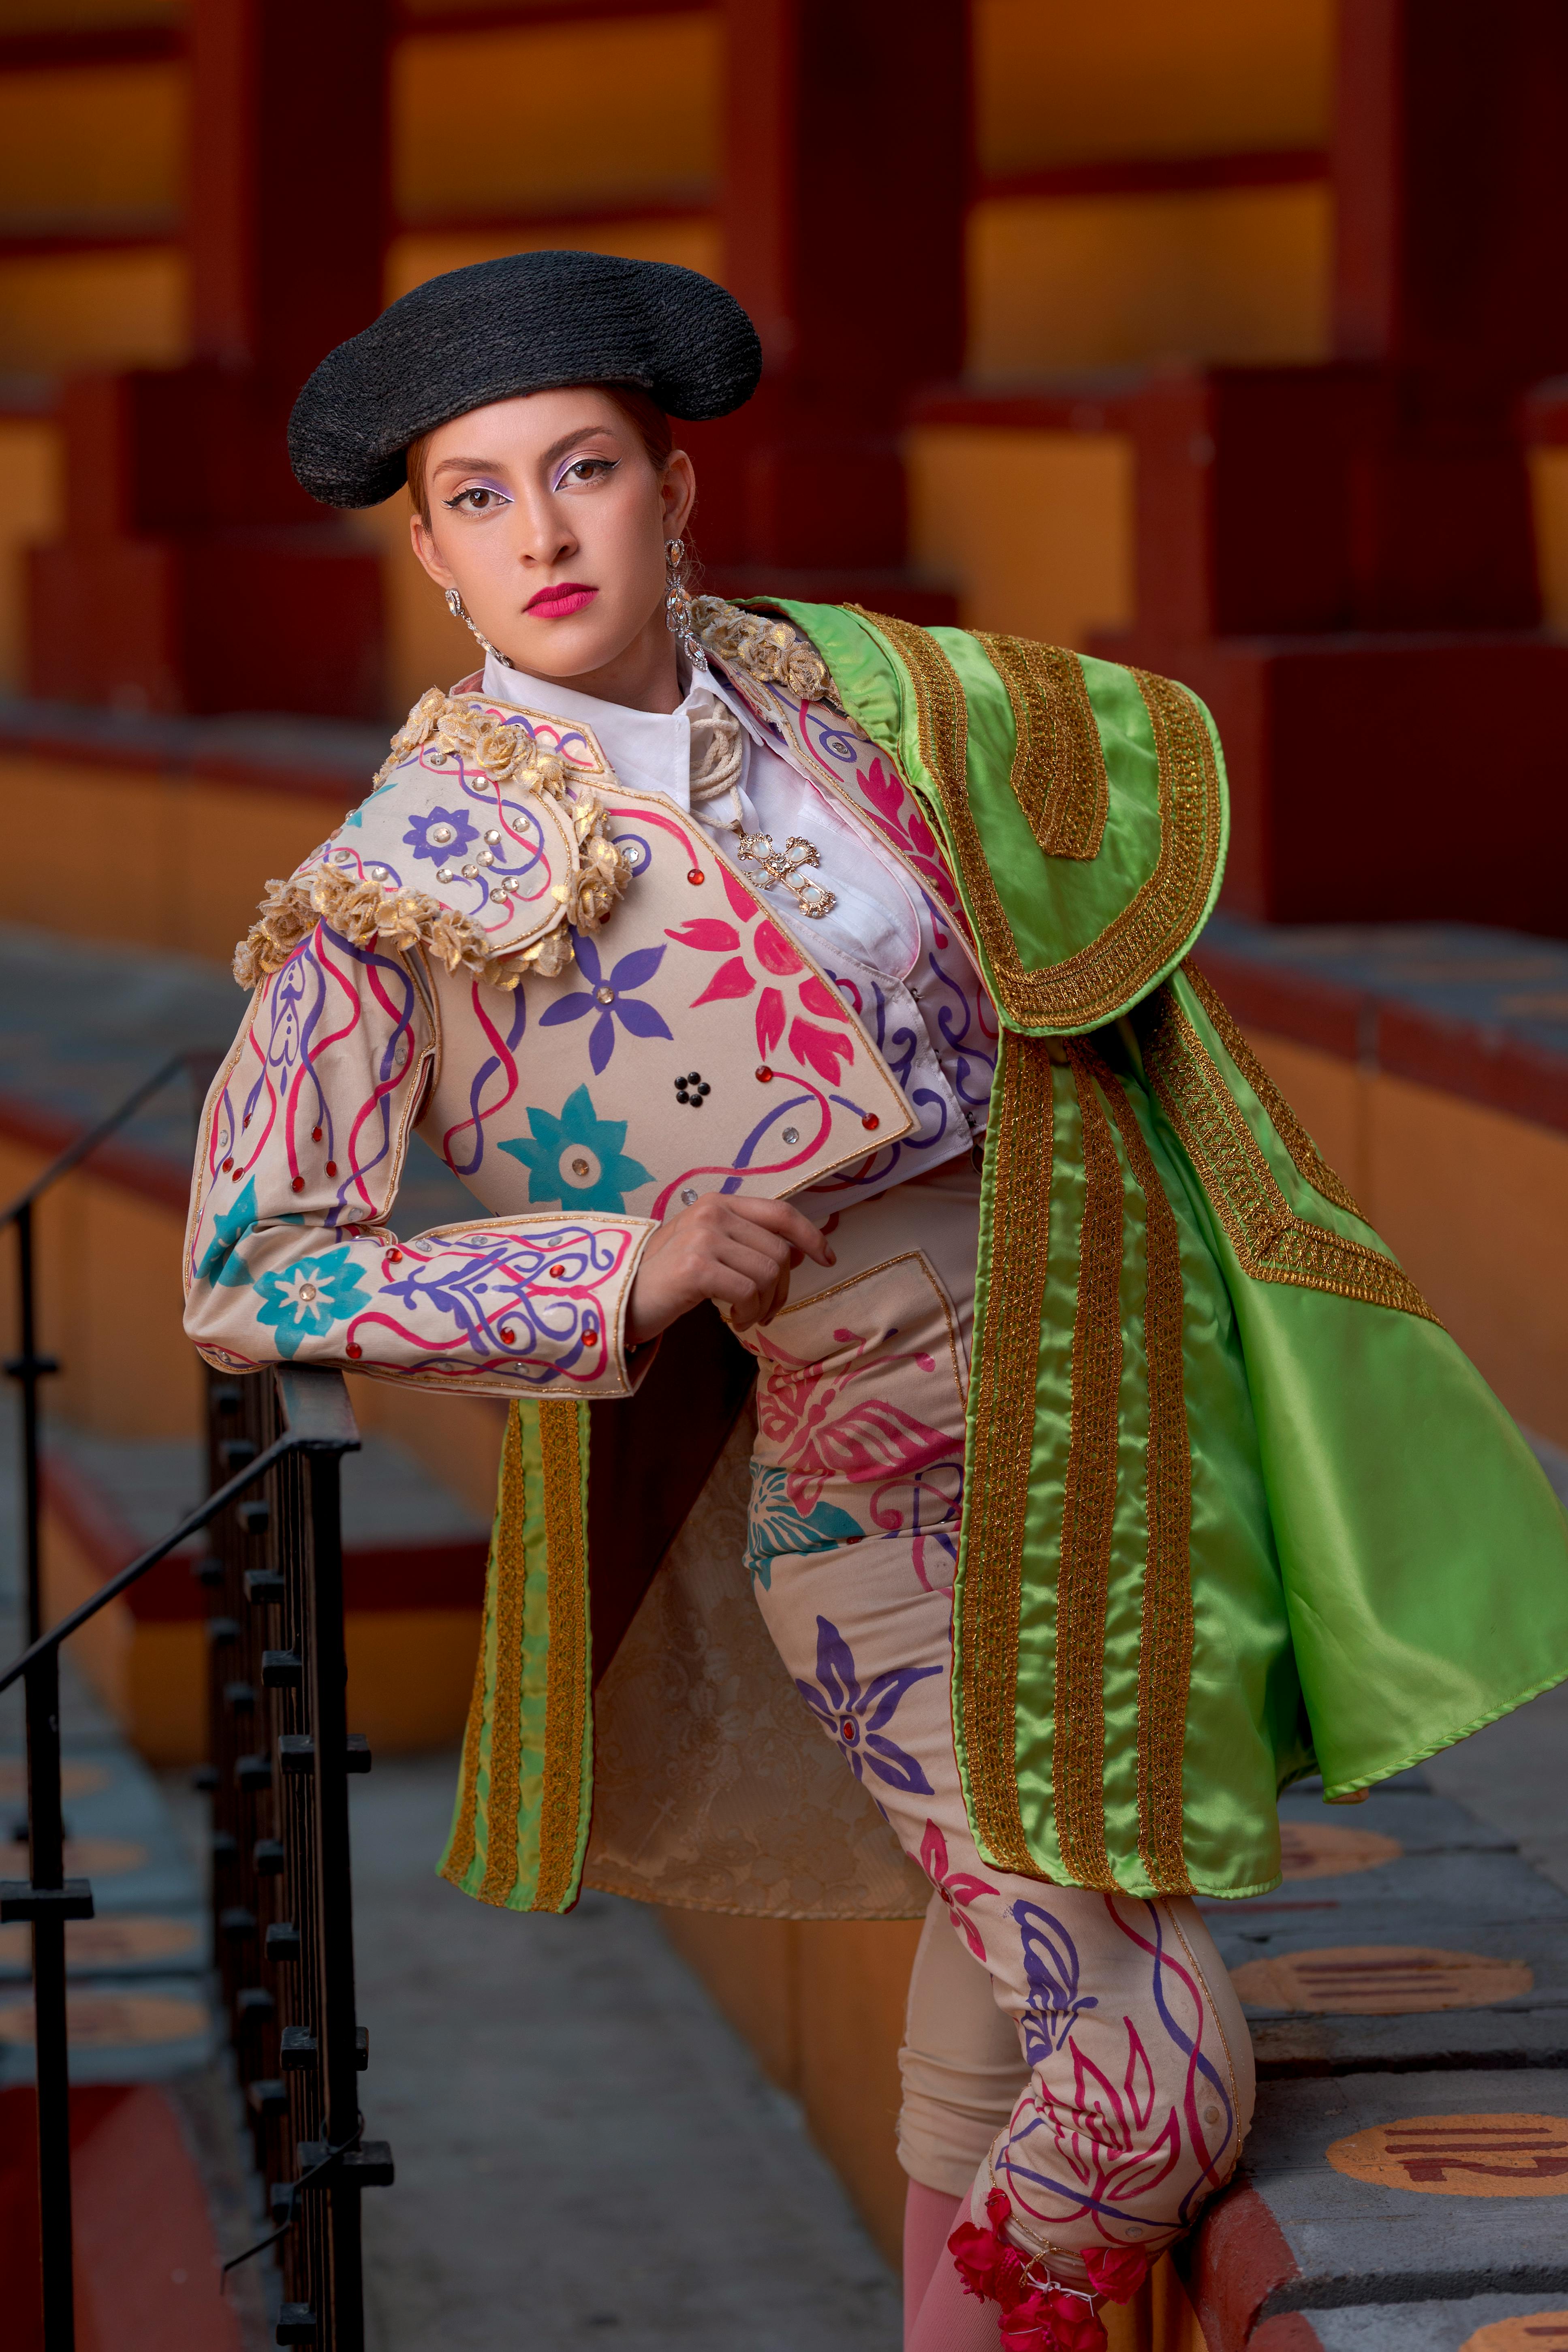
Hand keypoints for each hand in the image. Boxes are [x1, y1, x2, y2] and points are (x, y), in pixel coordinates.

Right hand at [626, 1194, 833, 1345]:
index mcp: (718, 1203)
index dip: (810, 1236)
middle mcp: (712, 1212)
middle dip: (782, 1288)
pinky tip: (733, 1318)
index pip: (780, 1213)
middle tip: (765, 1310)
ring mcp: (703, 1237)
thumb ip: (747, 1241)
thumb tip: (797, 1252)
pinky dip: (749, 1313)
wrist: (619, 1297)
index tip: (827, 1258)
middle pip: (779, 1252)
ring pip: (769, 1273)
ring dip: (766, 1304)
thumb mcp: (708, 1247)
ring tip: (746, 1316)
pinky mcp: (696, 1267)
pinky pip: (749, 1292)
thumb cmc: (666, 1276)